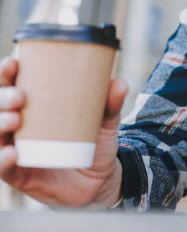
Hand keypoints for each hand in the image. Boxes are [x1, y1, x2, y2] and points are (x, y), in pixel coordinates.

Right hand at [0, 55, 128, 207]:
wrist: (100, 180)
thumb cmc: (95, 143)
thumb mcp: (105, 121)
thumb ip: (111, 104)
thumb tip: (119, 83)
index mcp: (35, 107)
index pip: (13, 85)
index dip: (7, 73)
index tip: (14, 62)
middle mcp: (19, 126)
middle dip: (2, 98)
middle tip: (19, 97)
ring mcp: (16, 149)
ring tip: (14, 119)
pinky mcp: (19, 175)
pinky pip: (3, 168)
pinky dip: (2, 159)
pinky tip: (12, 152)